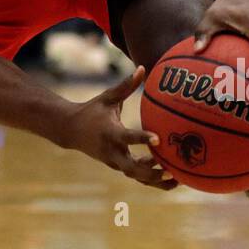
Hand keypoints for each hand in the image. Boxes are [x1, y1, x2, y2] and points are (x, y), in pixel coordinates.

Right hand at [60, 66, 177, 189]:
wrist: (71, 130)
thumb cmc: (92, 111)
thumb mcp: (107, 97)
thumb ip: (125, 86)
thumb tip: (142, 68)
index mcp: (110, 133)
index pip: (127, 138)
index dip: (142, 139)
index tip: (158, 139)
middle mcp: (112, 151)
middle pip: (132, 168)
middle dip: (150, 172)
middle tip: (170, 170)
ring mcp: (114, 162)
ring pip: (136, 176)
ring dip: (155, 180)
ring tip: (178, 179)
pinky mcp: (118, 166)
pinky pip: (136, 176)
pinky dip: (152, 180)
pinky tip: (171, 178)